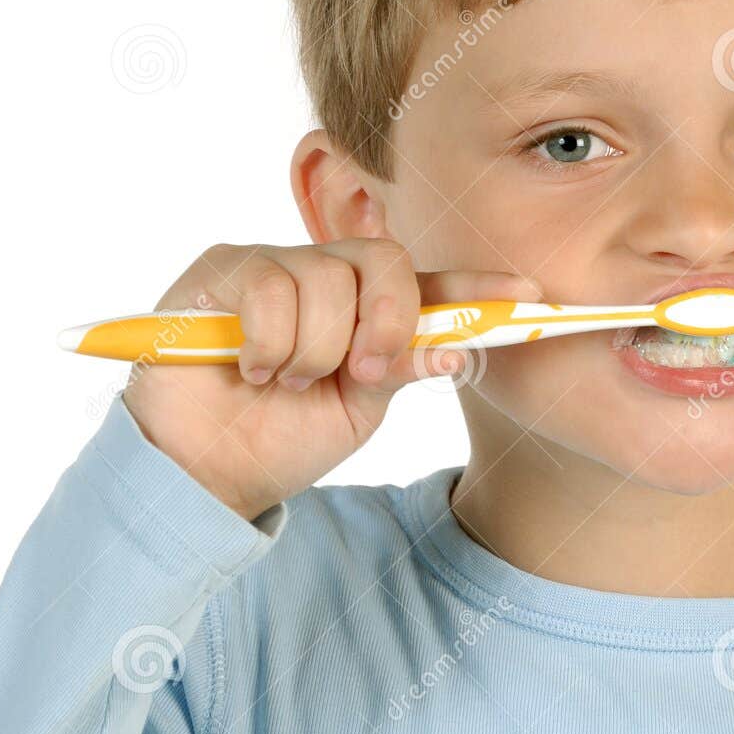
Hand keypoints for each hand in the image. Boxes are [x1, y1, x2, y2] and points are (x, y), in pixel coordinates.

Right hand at [120, 239, 539, 520]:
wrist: (204, 472)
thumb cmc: (280, 438)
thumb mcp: (360, 408)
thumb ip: (401, 367)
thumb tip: (455, 350)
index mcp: (368, 308)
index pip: (432, 283)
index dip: (479, 285)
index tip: (529, 294)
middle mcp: (327, 274)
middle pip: (386, 260)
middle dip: (384, 322)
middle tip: (357, 372)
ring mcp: (274, 263)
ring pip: (326, 280)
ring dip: (311, 351)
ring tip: (280, 379)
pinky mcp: (222, 268)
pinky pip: (269, 288)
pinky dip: (265, 344)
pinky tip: (244, 366)